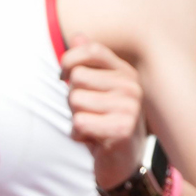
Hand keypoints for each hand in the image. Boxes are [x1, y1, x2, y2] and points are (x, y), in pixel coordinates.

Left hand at [62, 34, 149, 188]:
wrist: (122, 161)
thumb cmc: (103, 121)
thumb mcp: (96, 90)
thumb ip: (88, 63)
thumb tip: (79, 35)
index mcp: (125, 73)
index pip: (91, 50)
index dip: (69, 60)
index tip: (64, 76)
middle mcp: (132, 87)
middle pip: (76, 79)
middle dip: (72, 98)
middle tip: (88, 112)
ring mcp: (130, 108)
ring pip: (75, 102)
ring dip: (75, 117)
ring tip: (92, 125)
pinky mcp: (121, 129)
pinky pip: (78, 123)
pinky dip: (78, 134)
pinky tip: (93, 139)